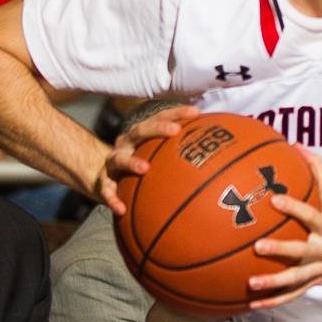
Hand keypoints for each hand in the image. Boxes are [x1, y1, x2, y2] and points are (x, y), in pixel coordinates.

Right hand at [99, 103, 201, 217]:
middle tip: (175, 131)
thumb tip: (218, 159)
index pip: (158, 118)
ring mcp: (113, 163)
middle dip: (156, 128)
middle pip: (139, 131)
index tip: (196, 112)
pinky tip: (121, 208)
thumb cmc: (140, 167)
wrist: (104, 180)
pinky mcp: (103, 184)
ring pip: (119, 159)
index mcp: (141, 135)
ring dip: (131, 163)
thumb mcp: (156, 157)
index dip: (176, 113)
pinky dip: (113, 200)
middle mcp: (126, 145)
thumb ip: (180, 155)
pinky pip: (106, 192)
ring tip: (144, 168)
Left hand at [248, 149, 321, 309]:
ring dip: (273, 283)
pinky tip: (252, 304)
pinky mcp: (312, 282)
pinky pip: (292, 295)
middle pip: (301, 251)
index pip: (310, 215)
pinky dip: (273, 301)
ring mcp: (318, 269)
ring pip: (295, 279)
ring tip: (251, 284)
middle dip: (280, 249)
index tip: (273, 199)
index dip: (293, 207)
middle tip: (258, 246)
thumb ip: (316, 168)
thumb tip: (294, 144)